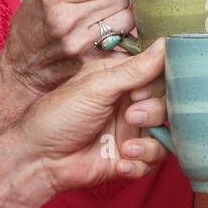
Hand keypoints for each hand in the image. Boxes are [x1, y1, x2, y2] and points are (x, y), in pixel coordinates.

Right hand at [0, 0, 134, 93]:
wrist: (21, 69)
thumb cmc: (32, 25)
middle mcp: (66, 18)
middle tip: (107, 3)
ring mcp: (78, 43)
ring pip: (127, 21)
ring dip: (122, 18)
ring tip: (108, 19)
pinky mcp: (89, 62)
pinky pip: (124, 45)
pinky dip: (122, 40)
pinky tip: (110, 37)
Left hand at [20, 39, 170, 196]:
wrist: (38, 160)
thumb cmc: (57, 116)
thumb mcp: (96, 87)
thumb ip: (135, 69)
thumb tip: (166, 43)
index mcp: (122, 79)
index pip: (159, 73)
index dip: (160, 81)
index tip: (142, 91)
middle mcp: (131, 103)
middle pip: (168, 103)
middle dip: (155, 112)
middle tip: (131, 116)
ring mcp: (133, 131)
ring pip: (166, 134)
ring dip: (150, 143)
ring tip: (127, 148)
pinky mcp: (131, 157)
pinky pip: (155, 161)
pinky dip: (141, 164)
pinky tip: (120, 163)